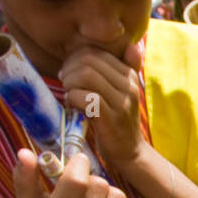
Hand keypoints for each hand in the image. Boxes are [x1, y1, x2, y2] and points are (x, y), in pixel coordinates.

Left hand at [59, 41, 145, 169]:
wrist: (129, 151)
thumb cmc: (119, 120)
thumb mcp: (124, 92)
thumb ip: (127, 68)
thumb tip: (133, 46)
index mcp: (129, 75)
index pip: (97, 52)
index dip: (76, 58)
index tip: (68, 71)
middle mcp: (129, 85)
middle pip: (90, 61)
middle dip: (69, 68)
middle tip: (64, 81)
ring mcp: (121, 102)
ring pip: (87, 76)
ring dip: (69, 82)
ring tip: (68, 92)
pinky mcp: (111, 118)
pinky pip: (86, 97)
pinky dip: (72, 98)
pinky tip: (71, 103)